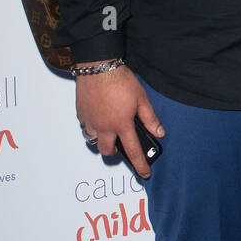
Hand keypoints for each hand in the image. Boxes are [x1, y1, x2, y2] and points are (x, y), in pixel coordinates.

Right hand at [76, 65, 164, 179]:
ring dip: (101, 139)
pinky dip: (92, 126)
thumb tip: (159, 133)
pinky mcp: (81, 112)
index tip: (145, 174)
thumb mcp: (141, 98)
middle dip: (114, 153)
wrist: (97, 66)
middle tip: (120, 145)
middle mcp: (104, 126)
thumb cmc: (120, 80)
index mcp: (121, 124)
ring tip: (108, 129)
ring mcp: (90, 120)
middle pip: (107, 151)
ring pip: (93, 140)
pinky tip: (98, 116)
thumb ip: (150, 118)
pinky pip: (85, 126)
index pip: (133, 150)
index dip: (140, 164)